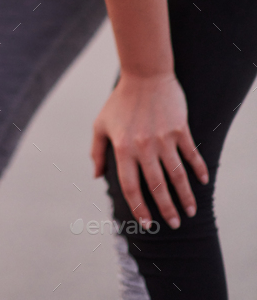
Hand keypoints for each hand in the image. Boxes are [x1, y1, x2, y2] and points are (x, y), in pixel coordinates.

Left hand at [90, 72, 209, 228]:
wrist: (144, 74)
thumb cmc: (120, 101)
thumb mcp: (101, 124)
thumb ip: (97, 152)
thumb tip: (96, 177)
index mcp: (123, 148)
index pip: (131, 187)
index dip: (139, 208)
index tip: (146, 224)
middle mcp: (144, 146)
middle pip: (157, 186)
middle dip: (166, 209)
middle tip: (173, 225)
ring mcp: (163, 138)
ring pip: (177, 175)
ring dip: (185, 196)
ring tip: (190, 212)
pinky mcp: (180, 128)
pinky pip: (191, 154)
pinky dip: (198, 169)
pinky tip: (203, 182)